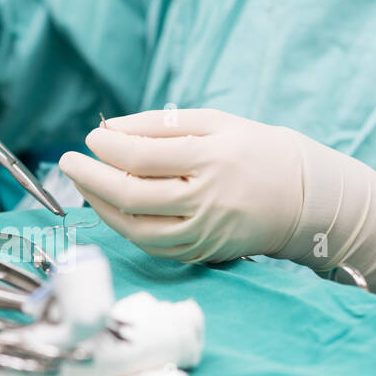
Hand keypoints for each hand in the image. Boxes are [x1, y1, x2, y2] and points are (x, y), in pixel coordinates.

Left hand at [59, 109, 375, 298]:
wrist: (306, 198)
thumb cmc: (256, 150)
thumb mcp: (216, 123)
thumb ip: (161, 124)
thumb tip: (109, 131)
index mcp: (213, 158)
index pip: (144, 157)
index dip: (108, 149)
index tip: (91, 138)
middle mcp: (208, 199)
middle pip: (133, 194)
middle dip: (91, 178)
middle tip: (68, 161)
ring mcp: (205, 232)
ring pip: (136, 226)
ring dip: (101, 206)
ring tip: (84, 184)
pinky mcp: (202, 252)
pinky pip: (151, 244)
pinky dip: (123, 226)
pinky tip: (110, 207)